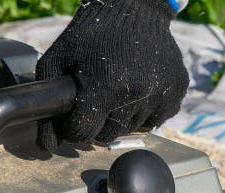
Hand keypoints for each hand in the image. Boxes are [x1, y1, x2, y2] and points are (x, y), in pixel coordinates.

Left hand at [35, 0, 188, 150]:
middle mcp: (135, 93)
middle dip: (94, 124)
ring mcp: (160, 92)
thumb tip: (47, 146)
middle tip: (92, 101)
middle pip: (106, 136)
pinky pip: (154, 120)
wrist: (131, 9)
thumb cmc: (86, 37)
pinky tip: (133, 92)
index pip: (82, 133)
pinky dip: (142, 113)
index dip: (72, 126)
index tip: (73, 113)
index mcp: (103, 87)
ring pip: (130, 129)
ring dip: (118, 119)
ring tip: (113, 91)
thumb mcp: (54, 65)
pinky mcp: (177, 90)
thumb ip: (47, 108)